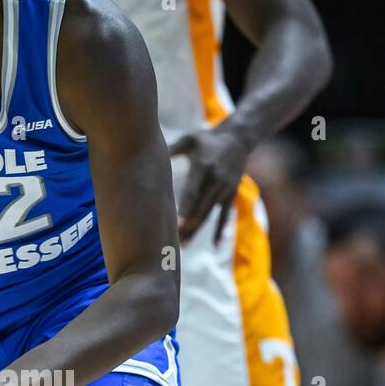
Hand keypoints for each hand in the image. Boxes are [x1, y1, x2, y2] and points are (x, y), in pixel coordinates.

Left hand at [168, 121, 252, 243]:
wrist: (238, 139)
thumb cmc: (207, 139)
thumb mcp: (189, 139)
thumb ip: (172, 149)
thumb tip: (146, 153)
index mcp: (203, 166)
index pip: (192, 191)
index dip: (185, 208)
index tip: (176, 224)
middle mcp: (216, 179)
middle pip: (200, 207)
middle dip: (188, 226)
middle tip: (174, 243)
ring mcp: (225, 188)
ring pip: (209, 214)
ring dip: (197, 230)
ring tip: (184, 245)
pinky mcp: (231, 194)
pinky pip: (225, 215)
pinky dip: (220, 230)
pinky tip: (215, 246)